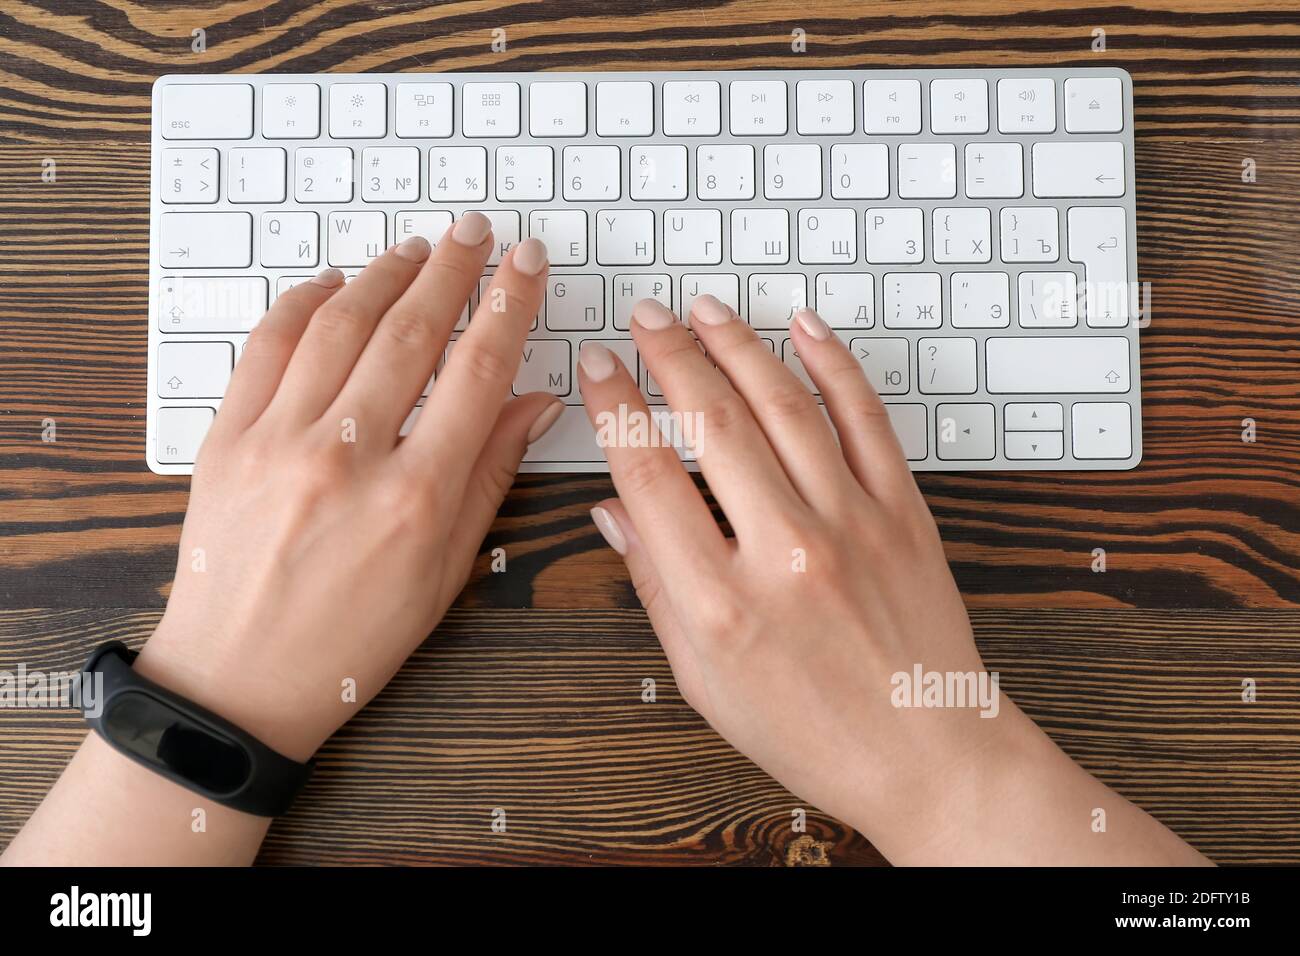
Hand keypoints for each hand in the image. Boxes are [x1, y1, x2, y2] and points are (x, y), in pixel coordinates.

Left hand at [137, 215, 558, 761]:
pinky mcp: (227, 439)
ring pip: (341, 324)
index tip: (525, 264)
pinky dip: (303, 302)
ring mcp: (281, 442)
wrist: (240, 680)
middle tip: (475, 231)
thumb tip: (534, 402)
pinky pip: (267, 345)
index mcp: (418, 497)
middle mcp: (351, 459)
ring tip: (415, 250)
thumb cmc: (353, 640)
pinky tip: (333, 285)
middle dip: (452, 268)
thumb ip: (490, 476)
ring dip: (385, 274)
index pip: (478, 371)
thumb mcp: (446, 570)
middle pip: (413, 331)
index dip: (509, 305)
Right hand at [574, 295, 1207, 865]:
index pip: (648, 475)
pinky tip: (804, 330)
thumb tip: (614, 514)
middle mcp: (786, 553)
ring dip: (739, 347)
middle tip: (648, 318)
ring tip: (705, 312)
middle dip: (670, 356)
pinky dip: (834, 366)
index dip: (616, 408)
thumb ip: (655, 589)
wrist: (927, 753)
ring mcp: (851, 525)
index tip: (600, 370)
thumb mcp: (704, 681)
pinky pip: (866, 420)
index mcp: (721, 603)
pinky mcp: (902, 513)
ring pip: (785, 407)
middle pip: (713, 424)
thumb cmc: (814, 730)